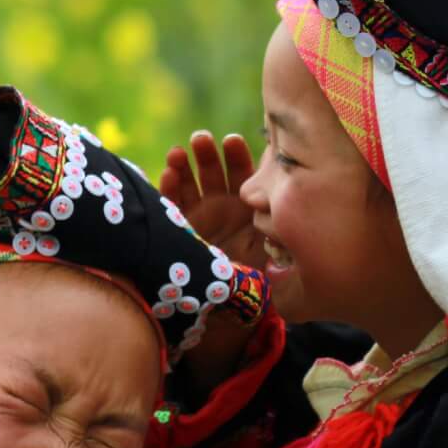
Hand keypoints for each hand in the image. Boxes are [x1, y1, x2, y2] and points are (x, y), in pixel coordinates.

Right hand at [160, 131, 266, 272]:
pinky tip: (167, 174)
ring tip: (178, 152)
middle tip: (202, 139)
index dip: (238, 157)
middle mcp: (224, 207)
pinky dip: (167, 188)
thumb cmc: (256, 280)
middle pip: (214, 172)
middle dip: (208, 154)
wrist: (229, 308)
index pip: (245, 174)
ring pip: (189, 183)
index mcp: (249, 207)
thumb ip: (272, 227)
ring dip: (183, 165)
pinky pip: (171, 204)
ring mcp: (199, 215)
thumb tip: (280, 204)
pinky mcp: (179, 227)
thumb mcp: (271, 250)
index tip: (232, 141)